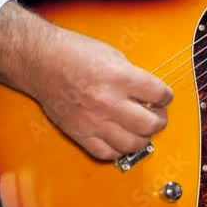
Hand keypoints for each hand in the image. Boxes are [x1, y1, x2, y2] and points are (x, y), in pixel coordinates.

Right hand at [29, 27, 172, 160]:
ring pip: (131, 144)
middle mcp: (109, 102)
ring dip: (142, 138)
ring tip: (139, 129)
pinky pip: (107, 153)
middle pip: (150, 124)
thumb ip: (132, 76)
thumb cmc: (72, 53)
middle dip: (159, 120)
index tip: (163, 97)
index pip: (158, 94)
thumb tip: (148, 94)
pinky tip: (120, 139)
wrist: (41, 62)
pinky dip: (118, 150)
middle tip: (156, 116)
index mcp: (119, 77)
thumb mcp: (112, 55)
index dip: (165, 96)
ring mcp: (94, 121)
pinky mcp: (80, 133)